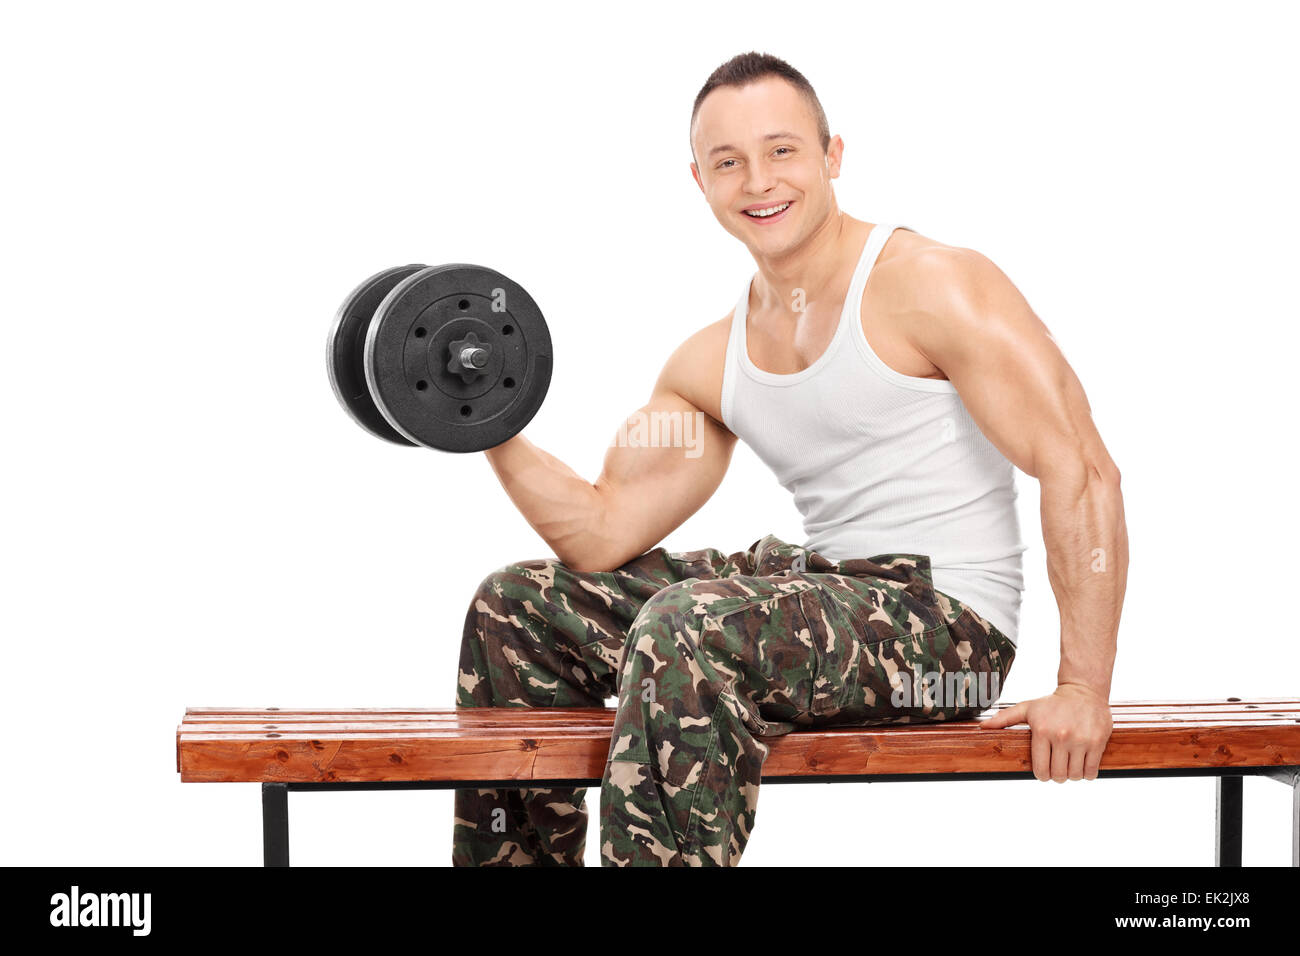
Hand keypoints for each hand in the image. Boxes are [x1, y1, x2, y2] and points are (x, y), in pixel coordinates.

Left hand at [978, 683, 1112, 781]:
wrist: (1083, 691)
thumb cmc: (1052, 703)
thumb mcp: (1027, 708)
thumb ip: (1005, 718)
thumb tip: (982, 726)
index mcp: (1042, 731)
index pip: (1040, 769)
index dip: (1042, 775)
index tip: (1044, 771)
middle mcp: (1061, 736)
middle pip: (1058, 775)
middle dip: (1057, 776)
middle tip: (1058, 768)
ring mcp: (1081, 740)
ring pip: (1075, 775)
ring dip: (1072, 775)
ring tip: (1070, 764)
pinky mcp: (1097, 742)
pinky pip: (1092, 772)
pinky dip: (1087, 773)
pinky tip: (1082, 764)